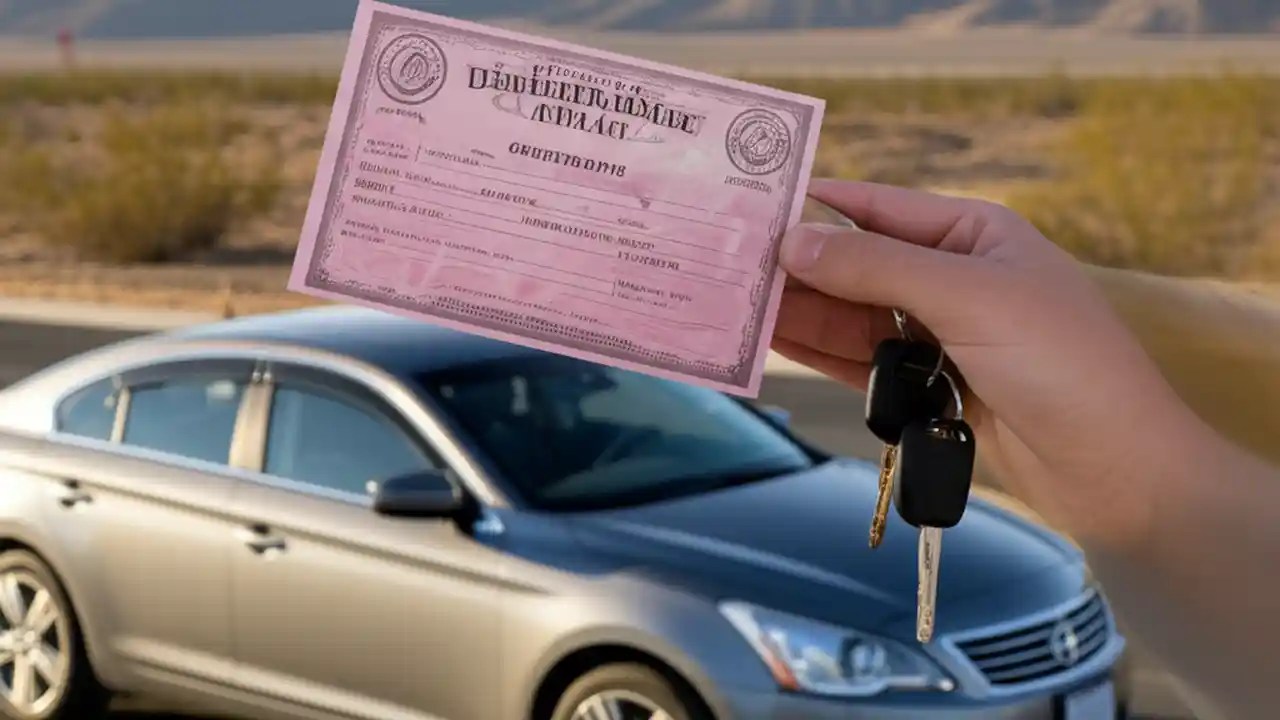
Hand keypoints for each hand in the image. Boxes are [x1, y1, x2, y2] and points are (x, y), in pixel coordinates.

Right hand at [774, 179, 1199, 548]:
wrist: (1119, 473)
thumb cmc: (1063, 364)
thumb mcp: (969, 298)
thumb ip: (877, 269)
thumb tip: (794, 242)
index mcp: (974, 235)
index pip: (878, 207)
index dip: (816, 205)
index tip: (750, 204)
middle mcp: (954, 279)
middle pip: (858, 264)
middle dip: (798, 266)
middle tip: (725, 265)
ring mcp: (941, 338)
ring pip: (854, 317)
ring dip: (800, 313)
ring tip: (734, 305)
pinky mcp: (931, 391)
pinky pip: (863, 364)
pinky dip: (822, 354)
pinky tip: (774, 345)